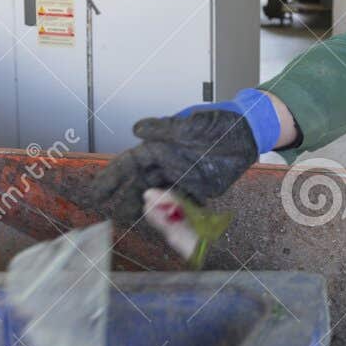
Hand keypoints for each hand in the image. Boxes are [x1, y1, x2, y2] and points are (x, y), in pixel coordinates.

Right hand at [89, 90, 279, 222]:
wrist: (248, 131)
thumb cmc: (217, 121)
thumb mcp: (189, 123)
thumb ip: (162, 128)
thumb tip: (136, 128)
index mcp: (159, 147)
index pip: (129, 164)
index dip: (112, 178)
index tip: (97, 192)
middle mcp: (168, 164)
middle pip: (142, 185)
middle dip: (128, 200)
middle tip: (116, 216)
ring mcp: (183, 177)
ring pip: (160, 197)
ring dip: (149, 210)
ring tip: (137, 222)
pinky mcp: (200, 188)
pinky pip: (184, 204)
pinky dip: (176, 214)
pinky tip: (168, 224)